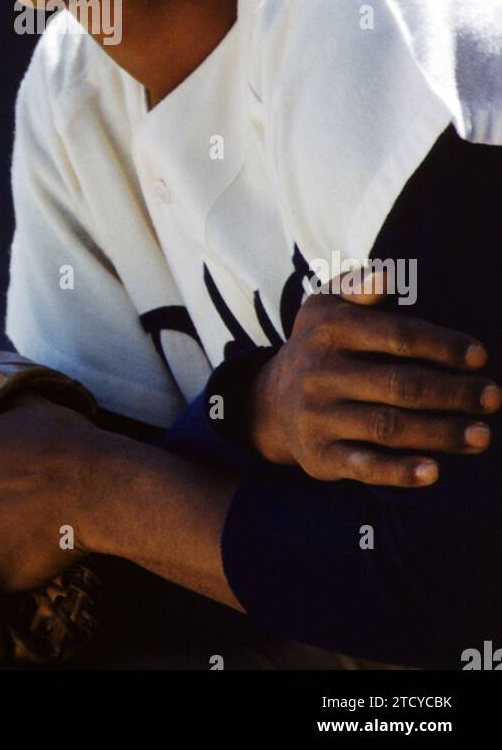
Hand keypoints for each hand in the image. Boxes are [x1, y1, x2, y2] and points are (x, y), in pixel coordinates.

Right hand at [247, 269, 500, 485]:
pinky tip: (434, 472)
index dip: (441, 346)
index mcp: (330, 330)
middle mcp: (320, 373)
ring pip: (388, 427)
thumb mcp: (327, 306)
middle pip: (399, 385)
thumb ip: (358, 287)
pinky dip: (400, 472)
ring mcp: (319, 417)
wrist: (270, 402)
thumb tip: (386, 277)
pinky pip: (364, 466)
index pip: (395, 336)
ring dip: (441, 433)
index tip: (480, 357)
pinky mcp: (320, 456)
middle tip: (493, 398)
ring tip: (481, 435)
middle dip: (452, 393)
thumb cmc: (320, 345)